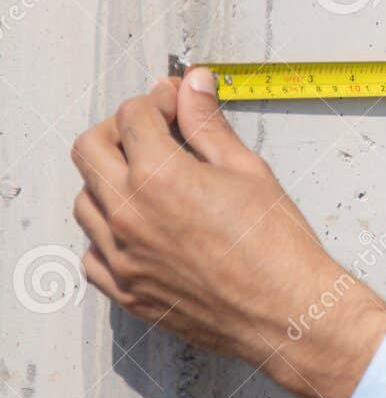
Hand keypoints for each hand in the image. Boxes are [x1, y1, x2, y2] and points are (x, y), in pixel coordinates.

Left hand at [70, 69, 385, 397]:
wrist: (288, 311)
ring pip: (85, 200)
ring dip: (109, 181)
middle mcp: (129, 215)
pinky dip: (106, 235)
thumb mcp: (248, 172)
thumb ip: (209, 125)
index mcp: (159, 178)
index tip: (176, 104)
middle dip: (119, 130)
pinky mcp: (125, 289)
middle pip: (89, 149)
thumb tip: (195, 86)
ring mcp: (121, 255)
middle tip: (153, 133)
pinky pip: (91, 253)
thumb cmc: (278, 248)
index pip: (133, 116)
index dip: (158, 100)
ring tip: (149, 182)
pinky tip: (141, 228)